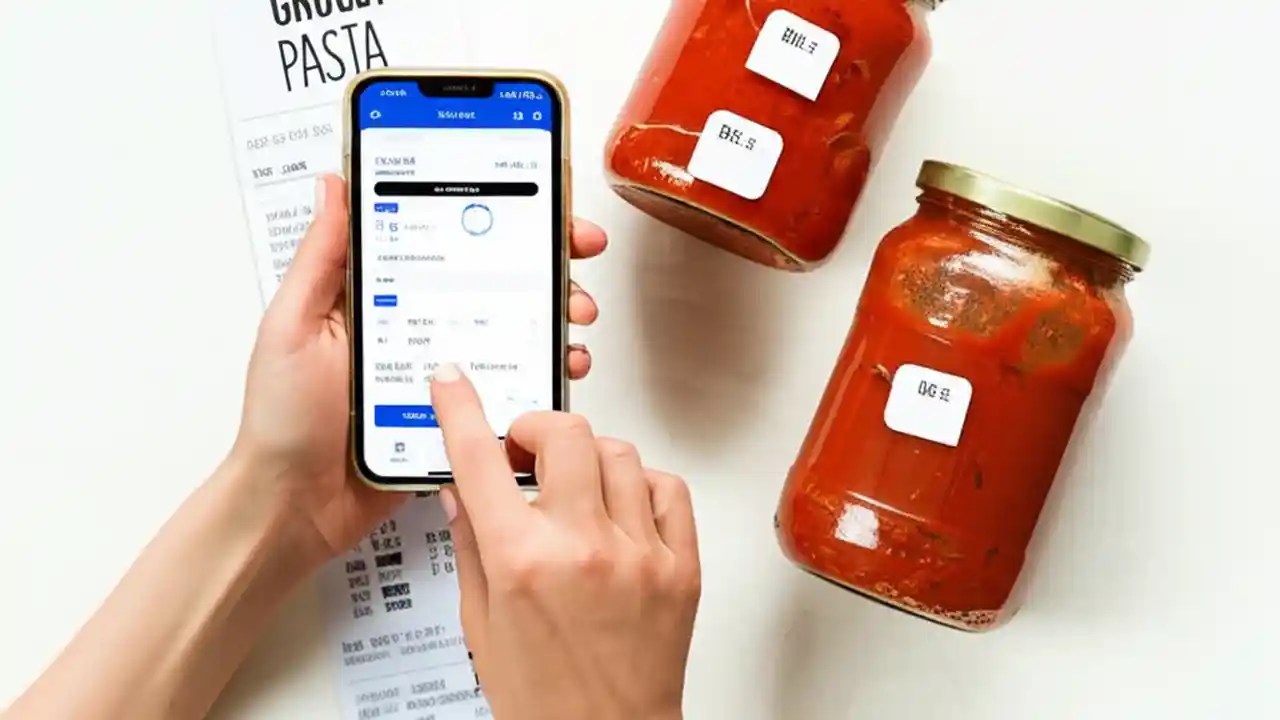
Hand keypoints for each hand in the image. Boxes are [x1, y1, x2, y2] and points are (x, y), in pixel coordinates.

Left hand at [230, 175, 608, 565]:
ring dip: (556, 317)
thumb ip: (320, 260)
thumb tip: (334, 186)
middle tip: (577, 254)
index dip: (497, 215)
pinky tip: (562, 369)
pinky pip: (511, 390)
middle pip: (495, 281)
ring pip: (515, 333)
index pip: (449, 240)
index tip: (541, 201)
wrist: (294, 508)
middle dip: (547, 261)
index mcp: (383, 296)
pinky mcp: (461, 417)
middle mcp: (420, 328)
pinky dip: (544, 376)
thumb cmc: (282, 420)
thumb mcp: (293, 326)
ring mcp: (445, 373)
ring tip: (575, 318)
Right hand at [430, 365, 701, 719]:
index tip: (453, 383)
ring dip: (588, 456)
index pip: (481, 459)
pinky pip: (667, 488)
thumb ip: (472, 546)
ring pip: (619, 451)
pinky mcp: (681, 565)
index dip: (461, 409)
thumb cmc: (543, 699)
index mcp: (521, 562)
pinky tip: (621, 508)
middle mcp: (584, 548)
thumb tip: (463, 488)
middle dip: (535, 429)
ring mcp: (640, 553)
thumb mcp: (481, 624)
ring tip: (574, 487)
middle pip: (565, 432)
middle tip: (523, 452)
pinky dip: (641, 484)